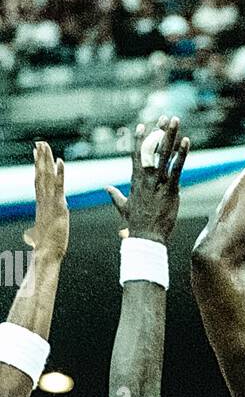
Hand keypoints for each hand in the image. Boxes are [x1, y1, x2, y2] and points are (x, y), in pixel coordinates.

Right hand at [28, 141, 68, 258]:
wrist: (47, 253)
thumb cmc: (47, 247)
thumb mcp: (43, 233)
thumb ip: (40, 229)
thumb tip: (32, 237)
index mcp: (41, 204)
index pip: (38, 181)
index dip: (38, 167)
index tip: (36, 154)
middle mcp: (43, 200)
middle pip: (40, 174)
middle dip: (40, 158)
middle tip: (39, 143)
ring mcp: (50, 202)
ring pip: (46, 176)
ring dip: (46, 160)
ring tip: (45, 145)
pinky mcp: (58, 206)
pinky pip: (59, 186)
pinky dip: (59, 173)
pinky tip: (60, 161)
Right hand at [106, 115, 189, 243]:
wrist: (146, 237)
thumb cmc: (136, 224)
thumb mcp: (123, 207)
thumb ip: (115, 196)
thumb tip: (106, 188)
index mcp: (135, 180)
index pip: (136, 154)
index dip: (139, 139)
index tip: (143, 125)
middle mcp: (146, 177)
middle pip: (152, 149)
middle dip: (159, 132)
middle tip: (165, 117)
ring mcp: (158, 182)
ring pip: (164, 154)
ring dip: (170, 136)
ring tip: (176, 120)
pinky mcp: (170, 189)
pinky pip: (177, 168)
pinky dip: (181, 154)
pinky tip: (186, 141)